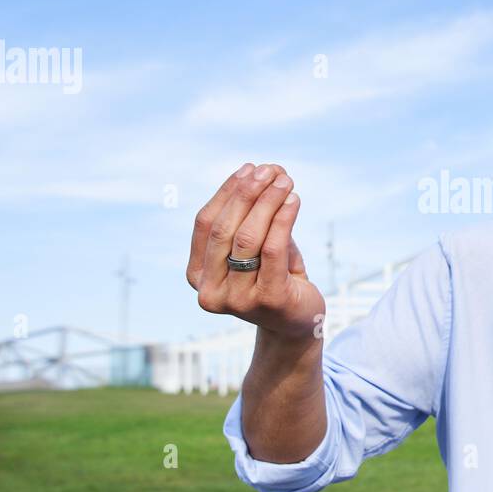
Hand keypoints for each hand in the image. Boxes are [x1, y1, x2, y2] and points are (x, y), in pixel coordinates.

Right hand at [187, 162, 325, 340]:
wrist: (295, 322)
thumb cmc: (273, 277)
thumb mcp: (255, 246)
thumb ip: (253, 214)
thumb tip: (265, 171)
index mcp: (197, 275)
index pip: (205, 223)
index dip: (227, 192)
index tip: (250, 169)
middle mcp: (210, 291)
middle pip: (225, 229)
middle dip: (247, 194)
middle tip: (269, 171)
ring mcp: (237, 299)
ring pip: (248, 237)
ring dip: (268, 202)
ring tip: (285, 181)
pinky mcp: (268, 300)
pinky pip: (273, 249)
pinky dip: (283, 219)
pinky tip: (293, 200)